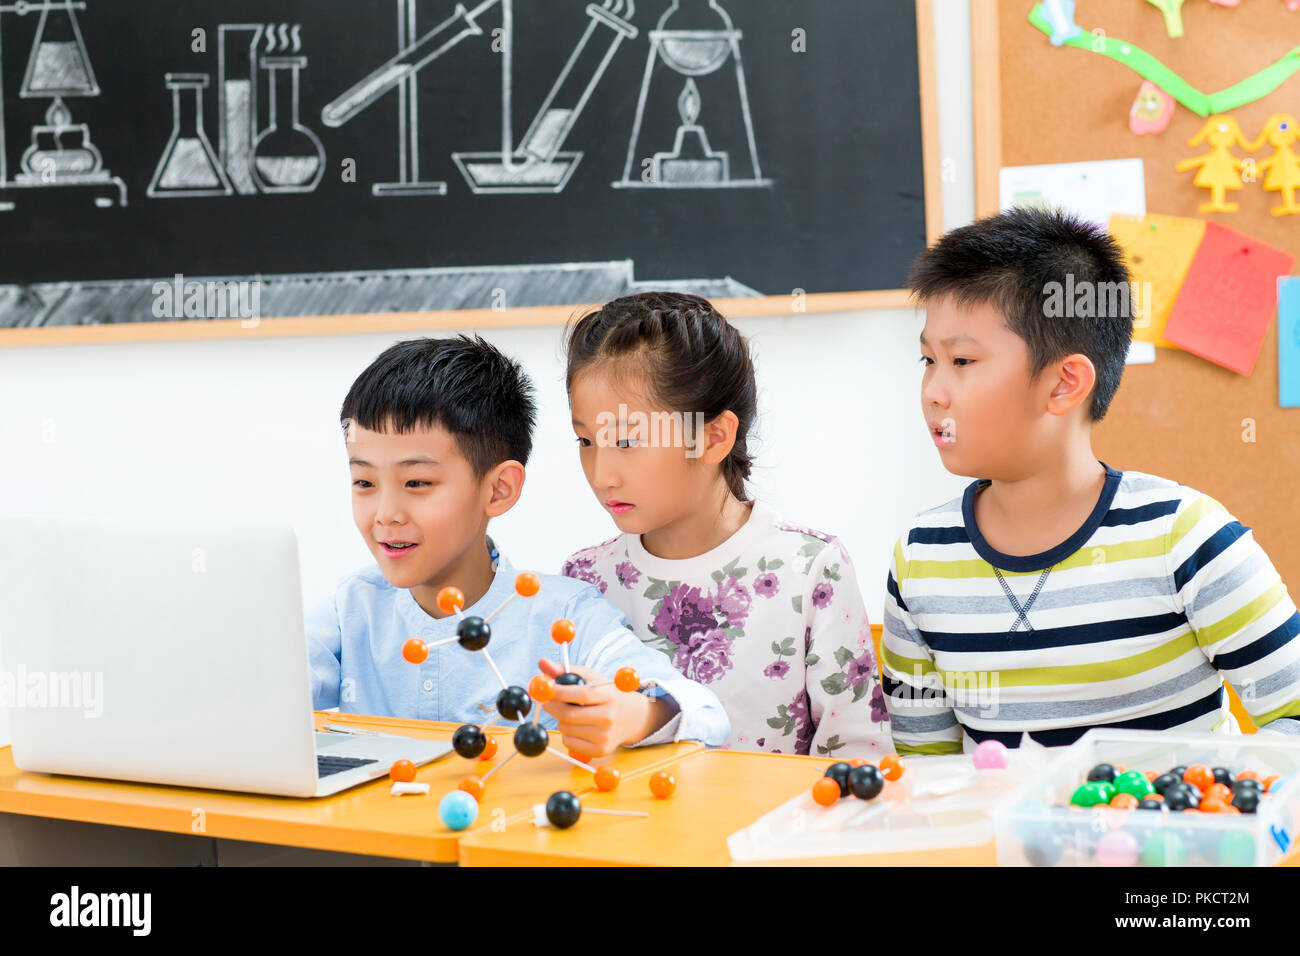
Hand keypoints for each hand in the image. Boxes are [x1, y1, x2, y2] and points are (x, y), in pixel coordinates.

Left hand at [536, 658, 671, 757]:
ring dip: (561, 720)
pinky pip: (569, 743)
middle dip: (551, 707)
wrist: (632, 717)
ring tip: (571, 713)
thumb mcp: (591, 678)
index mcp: (608, 695)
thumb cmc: (607, 694)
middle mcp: (608, 717)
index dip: (558, 692)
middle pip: (569, 715)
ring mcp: (605, 736)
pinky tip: (578, 727)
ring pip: (566, 729)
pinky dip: (567, 734)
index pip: (580, 694)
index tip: (545, 688)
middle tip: (546, 702)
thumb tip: (542, 663)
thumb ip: (565, 671)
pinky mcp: (601, 750)